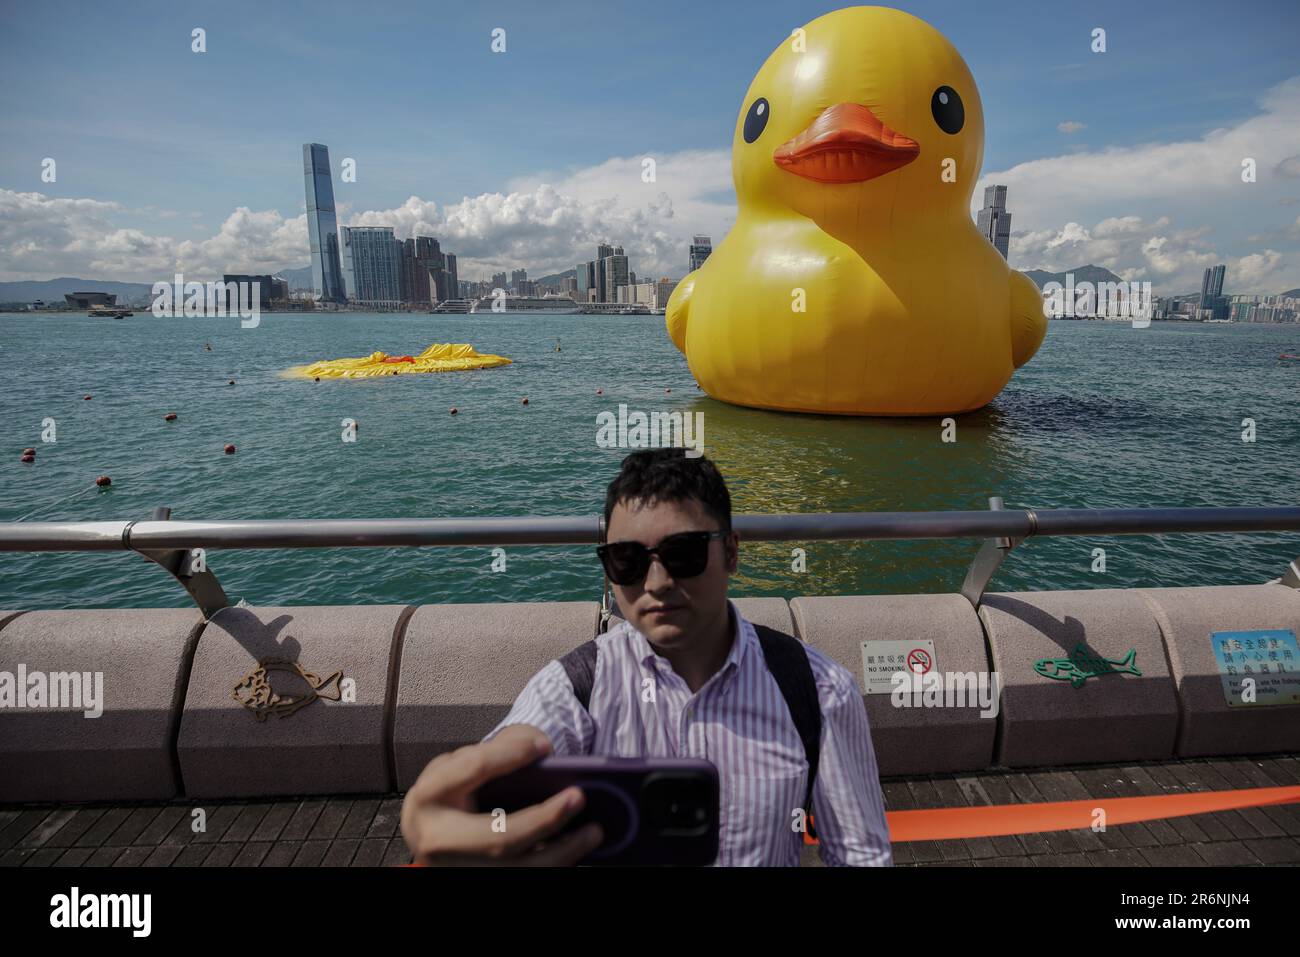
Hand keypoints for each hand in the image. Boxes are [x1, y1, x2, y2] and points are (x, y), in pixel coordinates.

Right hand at [400, 724, 603, 865]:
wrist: (431, 832)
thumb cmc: (454, 791)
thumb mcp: (463, 761)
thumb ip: (499, 746)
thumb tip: (540, 748)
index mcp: (430, 795)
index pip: (474, 769)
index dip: (510, 755)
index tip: (544, 747)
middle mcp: (437, 838)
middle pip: (499, 836)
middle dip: (545, 819)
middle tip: (578, 798)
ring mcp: (455, 869)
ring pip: (516, 868)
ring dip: (563, 852)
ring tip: (593, 832)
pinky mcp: (475, 881)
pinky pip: (521, 876)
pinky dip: (551, 864)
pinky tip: (573, 851)